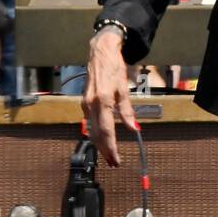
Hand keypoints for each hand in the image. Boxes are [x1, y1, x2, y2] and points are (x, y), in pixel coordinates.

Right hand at [82, 29, 137, 166]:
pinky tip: (103, 139)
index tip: (116, 159)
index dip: (111, 147)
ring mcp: (85, 104)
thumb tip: (134, 128)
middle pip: (97, 134)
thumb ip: (127, 110)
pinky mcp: (84, 103)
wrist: (100, 53)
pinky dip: (96, 133)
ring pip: (92, 130)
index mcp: (103, 101)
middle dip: (105, 150)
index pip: (107, 131)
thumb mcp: (124, 89)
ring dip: (100, 144)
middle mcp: (91, 105)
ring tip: (110, 155)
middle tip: (114, 163)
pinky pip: (90, 122)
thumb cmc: (114, 68)